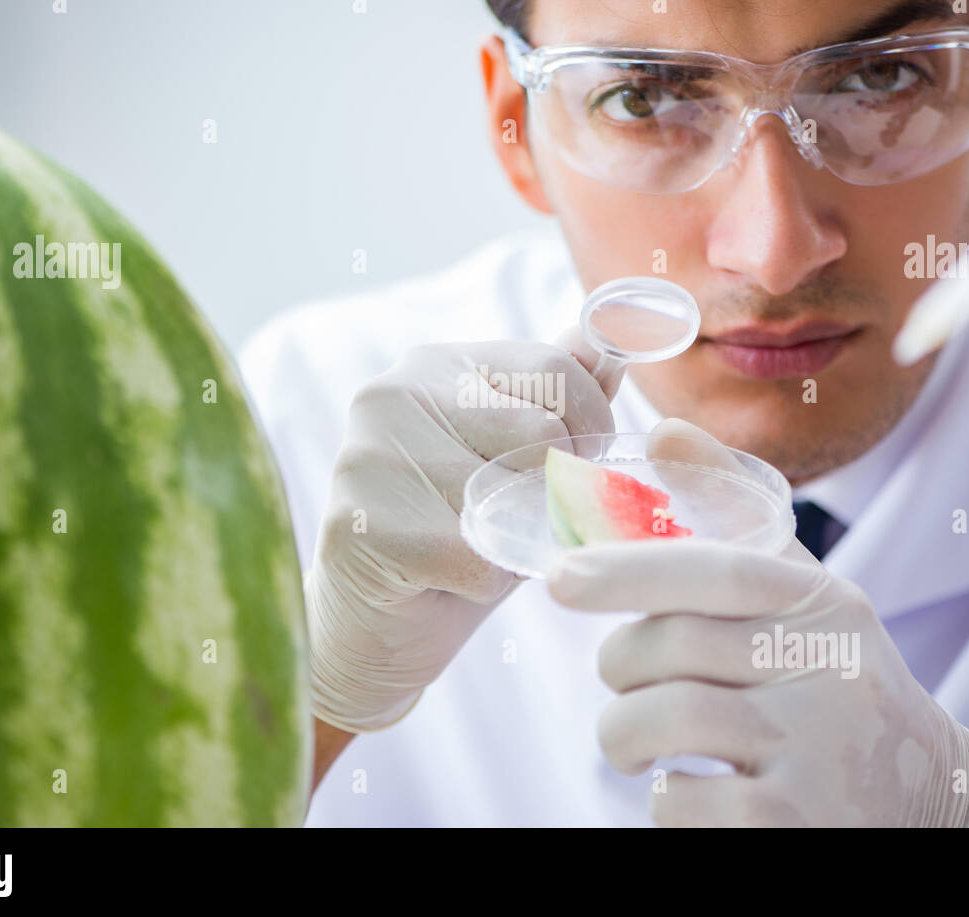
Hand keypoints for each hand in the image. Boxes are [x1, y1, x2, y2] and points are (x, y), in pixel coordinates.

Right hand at [308, 333, 617, 731]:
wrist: (375, 633)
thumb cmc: (456, 540)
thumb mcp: (520, 460)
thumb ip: (558, 398)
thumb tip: (608, 335)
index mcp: (437, 363)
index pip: (557, 367)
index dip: (587, 430)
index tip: (563, 470)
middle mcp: (394, 391)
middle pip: (540, 431)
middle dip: (548, 492)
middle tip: (508, 521)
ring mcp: (370, 453)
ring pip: (509, 495)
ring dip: (511, 543)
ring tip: (469, 549)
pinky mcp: (360, 522)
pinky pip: (474, 556)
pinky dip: (478, 584)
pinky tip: (440, 581)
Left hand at [545, 417, 968, 825]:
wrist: (931, 794)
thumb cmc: (834, 677)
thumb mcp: (804, 591)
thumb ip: (732, 513)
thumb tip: (662, 432)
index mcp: (824, 604)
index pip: (720, 570)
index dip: (631, 567)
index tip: (558, 576)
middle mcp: (831, 670)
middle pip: (674, 646)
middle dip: (620, 664)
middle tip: (623, 678)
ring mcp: (819, 753)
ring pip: (666, 720)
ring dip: (622, 733)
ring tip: (634, 741)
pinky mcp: (797, 824)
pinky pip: (683, 804)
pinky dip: (662, 799)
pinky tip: (687, 787)